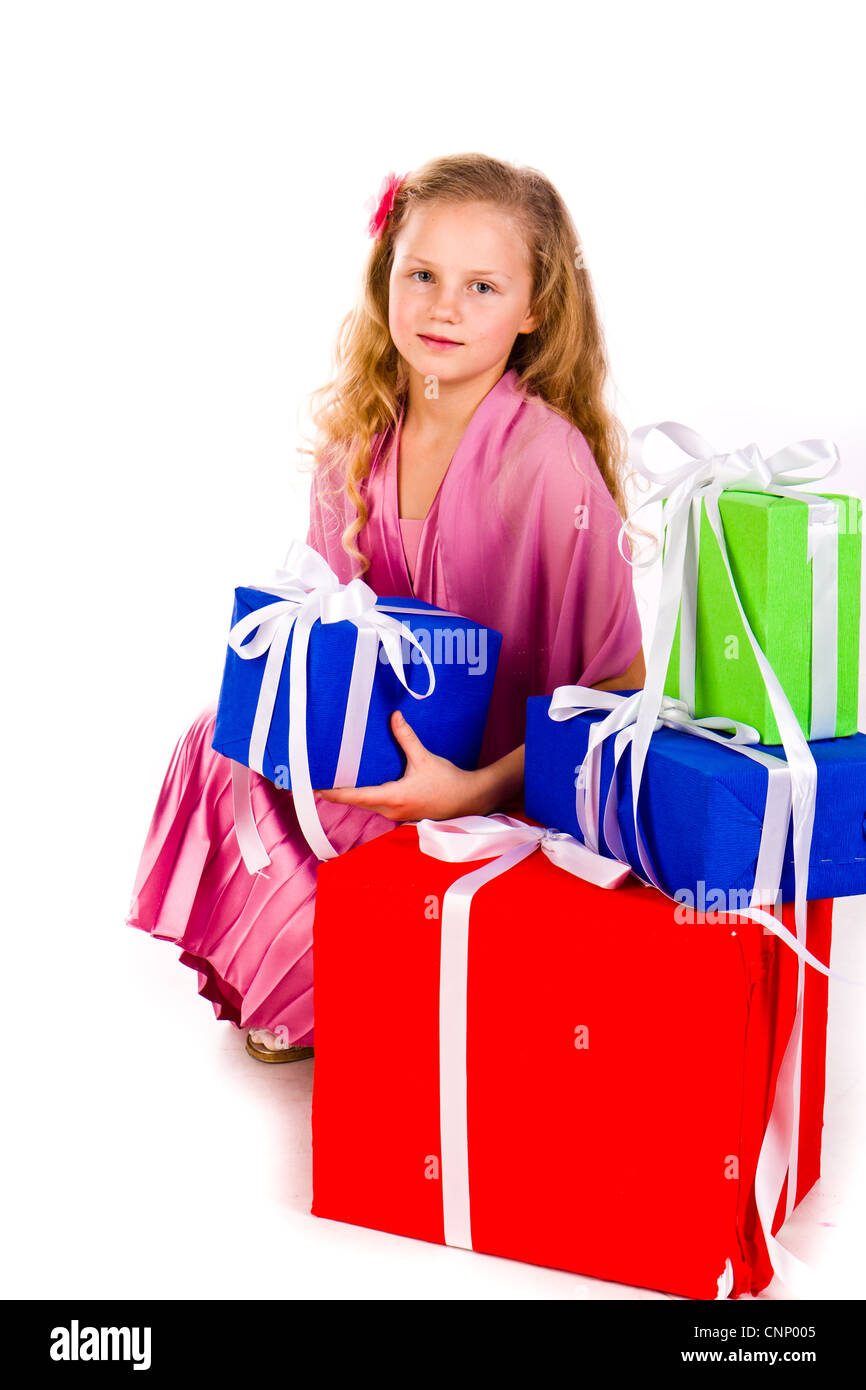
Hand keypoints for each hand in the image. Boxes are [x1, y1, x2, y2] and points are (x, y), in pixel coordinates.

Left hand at [314, 710, 490, 821]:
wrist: (469, 799)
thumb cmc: (448, 782)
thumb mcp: (425, 759)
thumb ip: (407, 738)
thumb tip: (394, 717)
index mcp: (392, 798)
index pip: (355, 796)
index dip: (334, 793)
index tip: (315, 788)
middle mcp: (390, 809)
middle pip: (356, 801)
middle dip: (338, 790)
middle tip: (320, 777)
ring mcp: (395, 813)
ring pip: (366, 803)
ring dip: (351, 793)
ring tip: (335, 777)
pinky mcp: (400, 811)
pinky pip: (376, 804)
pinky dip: (365, 794)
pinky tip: (360, 782)